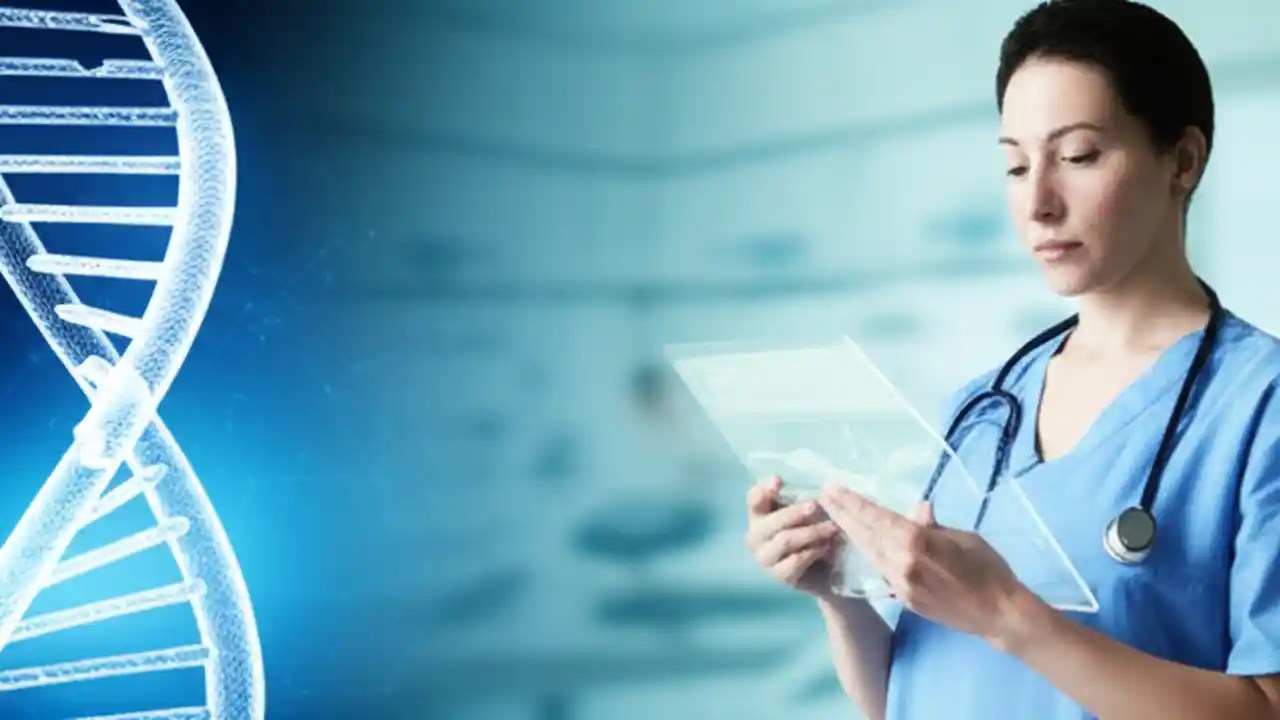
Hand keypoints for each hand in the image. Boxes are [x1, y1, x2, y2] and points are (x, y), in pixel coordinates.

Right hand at [745, 476, 842, 598]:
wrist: (829, 570)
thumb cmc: (817, 532)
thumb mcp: (815, 512)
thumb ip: (810, 499)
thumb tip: (825, 488)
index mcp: (761, 514)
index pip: (754, 498)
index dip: (764, 489)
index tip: (778, 480)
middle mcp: (757, 535)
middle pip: (770, 521)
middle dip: (794, 512)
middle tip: (816, 506)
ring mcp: (765, 558)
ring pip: (784, 540)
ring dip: (811, 532)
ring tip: (832, 528)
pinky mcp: (779, 576)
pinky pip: (795, 561)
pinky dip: (813, 552)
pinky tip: (827, 547)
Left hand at [817, 482, 1034, 644]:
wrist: (998, 613)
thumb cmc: (988, 569)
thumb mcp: (963, 537)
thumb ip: (933, 525)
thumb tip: (917, 510)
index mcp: (917, 542)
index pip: (877, 518)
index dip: (853, 503)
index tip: (834, 489)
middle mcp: (902, 563)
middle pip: (865, 535)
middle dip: (842, 514)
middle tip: (822, 496)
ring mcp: (901, 584)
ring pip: (869, 553)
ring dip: (850, 533)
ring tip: (833, 515)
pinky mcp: (904, 599)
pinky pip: (880, 570)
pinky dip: (868, 553)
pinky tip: (858, 543)